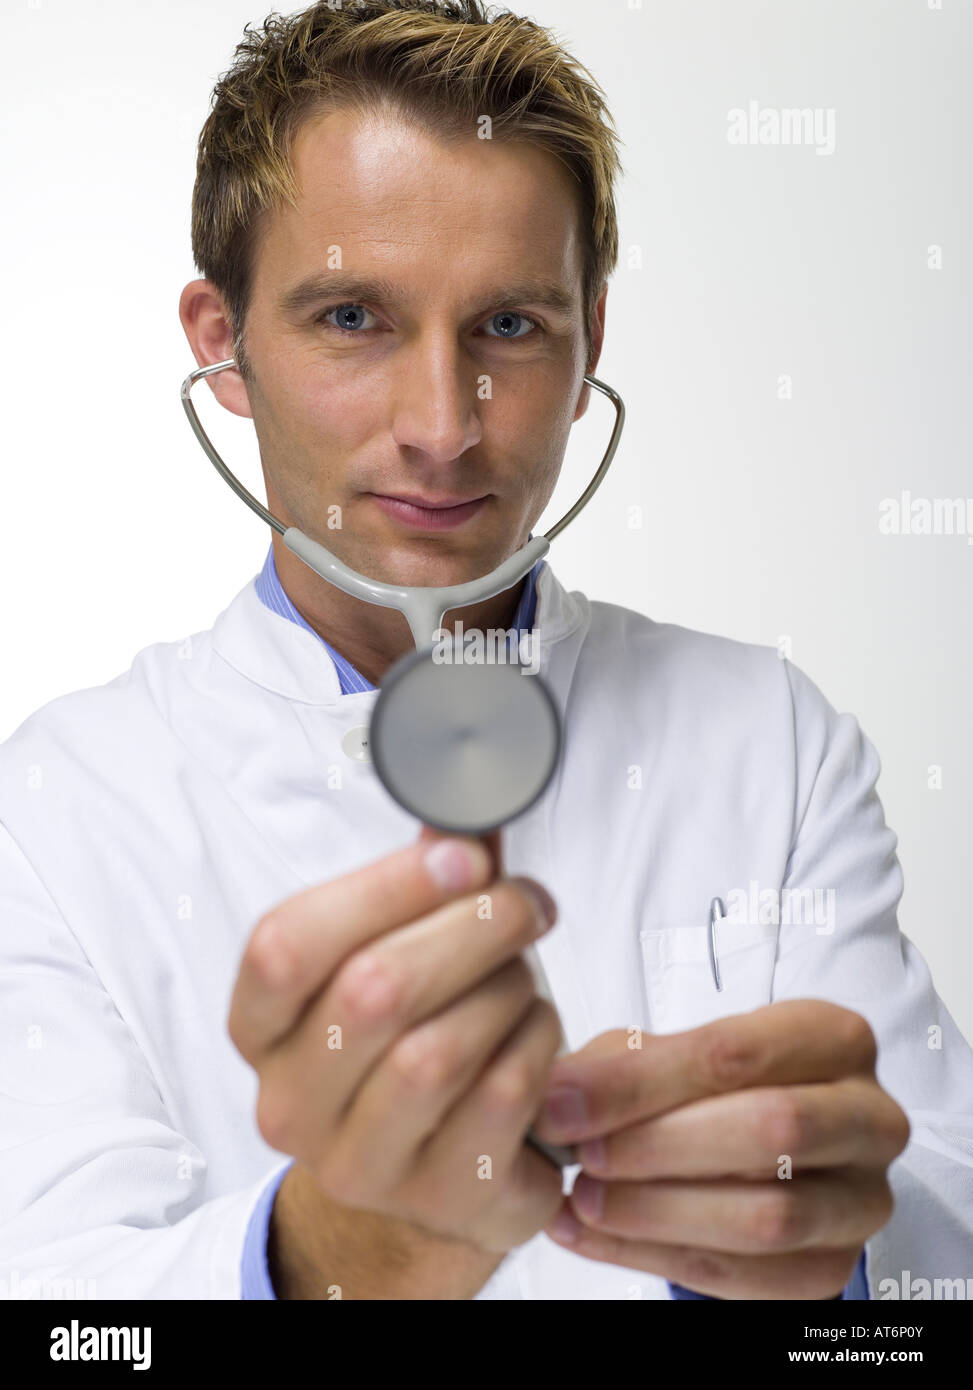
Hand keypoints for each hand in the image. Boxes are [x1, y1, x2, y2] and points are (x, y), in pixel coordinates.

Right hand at [228, 826, 564, 1258]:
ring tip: (523, 973)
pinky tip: (535, 1028)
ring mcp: (360, 1165)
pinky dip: (535, 1043)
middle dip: (470, 928)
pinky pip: (499, 1099)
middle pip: (373, 992)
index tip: (462, 854)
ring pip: (436, 1053)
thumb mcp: (404, 954)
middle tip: (524, 901)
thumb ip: (429, 881)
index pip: (285, 946)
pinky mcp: (439, 1198)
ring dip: (505, 989)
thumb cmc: (423, 1037)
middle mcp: (291, 1103)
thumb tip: (468, 805)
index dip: (380, 889)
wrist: (446, 1166)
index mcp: (262, 1027)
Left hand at [531, 1001, 910, 1298]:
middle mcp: (867, 1116)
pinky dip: (656, 1258)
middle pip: (772, 1131)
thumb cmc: (712, 1086)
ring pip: (768, 1216)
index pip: (737, 1053)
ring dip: (658, 1212)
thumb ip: (619, 1067)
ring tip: (584, 1199)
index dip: (641, 1082)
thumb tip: (558, 1098)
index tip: (565, 1104)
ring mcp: (860, 1199)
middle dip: (661, 1146)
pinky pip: (748, 1277)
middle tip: (583, 1155)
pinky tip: (594, 1237)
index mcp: (832, 1038)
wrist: (757, 1147)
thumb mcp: (668, 1052)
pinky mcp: (833, 1267)